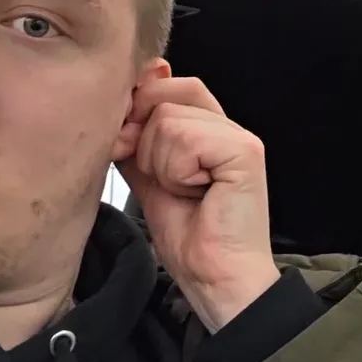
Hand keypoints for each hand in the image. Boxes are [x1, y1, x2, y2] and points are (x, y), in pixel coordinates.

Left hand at [116, 77, 279, 331]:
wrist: (214, 277)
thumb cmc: (190, 236)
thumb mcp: (147, 175)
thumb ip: (136, 138)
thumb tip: (117, 102)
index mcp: (208, 128)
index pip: (167, 85)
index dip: (139, 106)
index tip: (128, 144)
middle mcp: (227, 126)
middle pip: (164, 96)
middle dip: (144, 139)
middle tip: (159, 178)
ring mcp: (239, 136)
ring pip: (168, 120)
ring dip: (161, 164)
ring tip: (183, 191)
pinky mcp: (244, 152)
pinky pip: (186, 140)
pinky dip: (177, 172)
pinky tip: (196, 193)